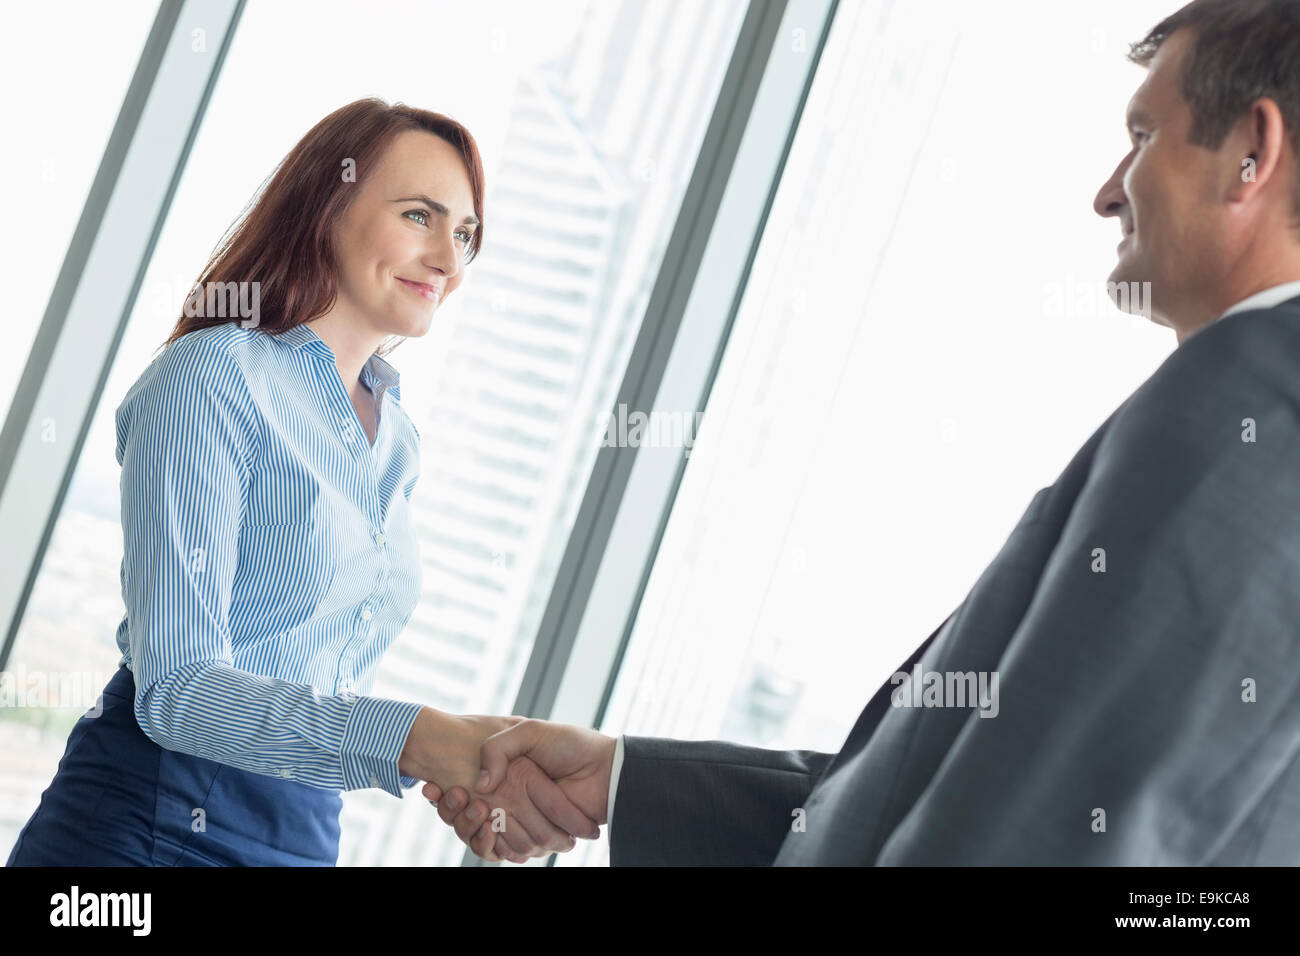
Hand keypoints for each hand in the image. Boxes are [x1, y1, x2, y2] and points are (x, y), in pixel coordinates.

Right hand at [423, 719, 615, 862]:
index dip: (444, 793)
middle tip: (444, 793)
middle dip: (449, 809)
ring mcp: (519, 821)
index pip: (464, 792)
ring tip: (466, 804)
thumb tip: (481, 785)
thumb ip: (499, 747)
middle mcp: (509, 800)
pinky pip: (500, 851)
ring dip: (463, 824)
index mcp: (506, 776)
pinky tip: (482, 825)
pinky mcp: (532, 840)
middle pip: (464, 816)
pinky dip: (486, 843)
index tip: (430, 785)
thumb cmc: (571, 746)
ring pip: (477, 835)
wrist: (604, 770)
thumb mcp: (530, 731)